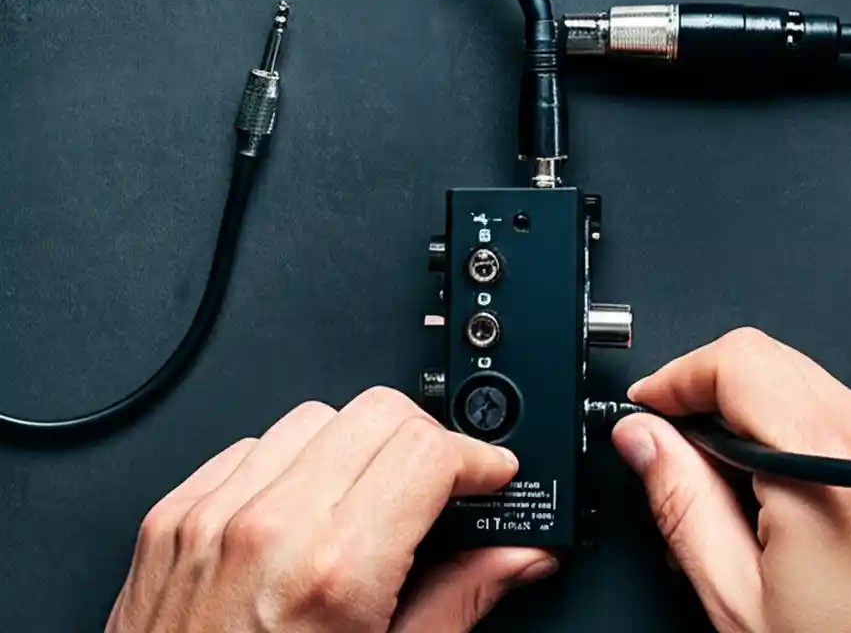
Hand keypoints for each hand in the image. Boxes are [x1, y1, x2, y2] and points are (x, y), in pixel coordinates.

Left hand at [108, 387, 557, 632]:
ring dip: (356, 448)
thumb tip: (518, 556)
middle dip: (424, 442)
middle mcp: (267, 530)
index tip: (489, 479)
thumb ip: (462, 599)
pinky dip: (289, 465)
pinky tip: (304, 514)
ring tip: (370, 503)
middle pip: (376, 413)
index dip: (476, 458)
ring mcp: (209, 518)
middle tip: (441, 487)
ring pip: (313, 418)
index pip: (428, 449)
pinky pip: (248, 448)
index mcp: (333, 572)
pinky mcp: (170, 520)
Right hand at [613, 328, 850, 632]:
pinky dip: (810, 448)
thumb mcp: (741, 596)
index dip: (675, 378)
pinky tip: (795, 510)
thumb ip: (681, 501)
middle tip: (678, 460)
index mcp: (834, 458)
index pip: (737, 360)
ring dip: (761, 430)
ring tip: (743, 509)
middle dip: (712, 405)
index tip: (648, 407)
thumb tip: (644, 439)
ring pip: (812, 393)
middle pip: (773, 367)